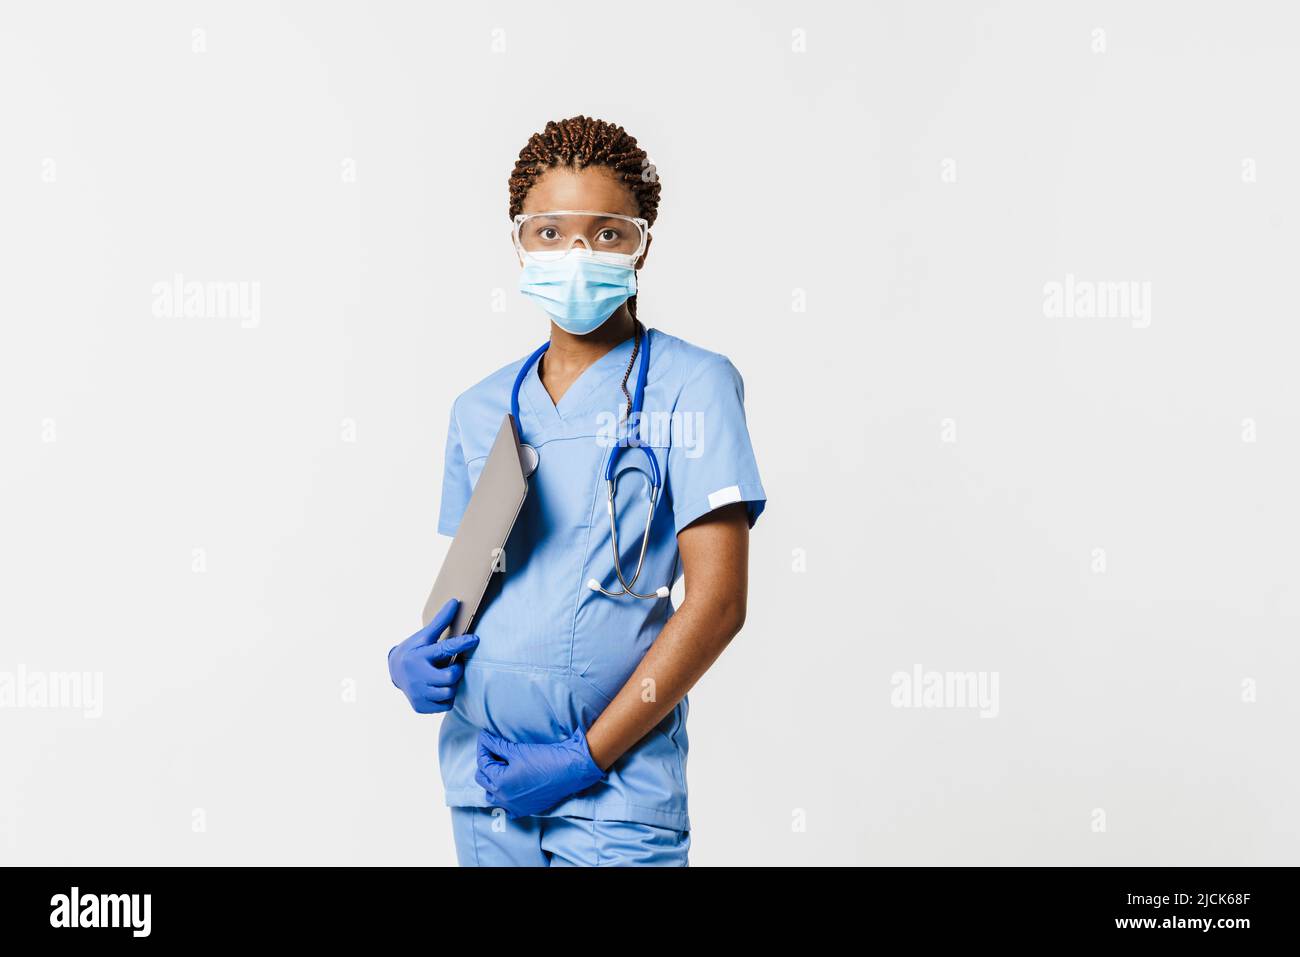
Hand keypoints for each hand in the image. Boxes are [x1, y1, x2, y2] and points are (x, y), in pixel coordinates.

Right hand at [387, 598, 478, 713]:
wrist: (393, 671)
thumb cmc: (414, 650)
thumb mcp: (424, 636)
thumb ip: (441, 621)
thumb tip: (455, 601)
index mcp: (420, 656)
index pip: (445, 649)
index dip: (462, 644)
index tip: (475, 639)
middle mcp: (418, 676)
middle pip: (450, 677)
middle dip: (456, 671)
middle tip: (454, 666)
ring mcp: (418, 693)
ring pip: (449, 692)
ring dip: (452, 684)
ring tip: (445, 677)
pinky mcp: (420, 707)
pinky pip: (445, 705)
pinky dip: (446, 697)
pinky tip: (439, 688)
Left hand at [475, 728, 605, 817]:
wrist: (569, 770)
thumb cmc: (545, 758)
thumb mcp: (517, 750)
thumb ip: (496, 745)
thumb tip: (484, 739)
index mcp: (500, 782)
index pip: (483, 763)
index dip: (483, 748)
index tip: (486, 738)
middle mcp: (504, 798)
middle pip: (483, 779)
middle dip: (486, 764)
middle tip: (494, 751)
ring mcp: (514, 806)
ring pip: (491, 796)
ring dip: (492, 782)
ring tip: (501, 769)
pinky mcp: (525, 809)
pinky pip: (506, 808)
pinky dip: (504, 798)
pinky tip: (510, 787)